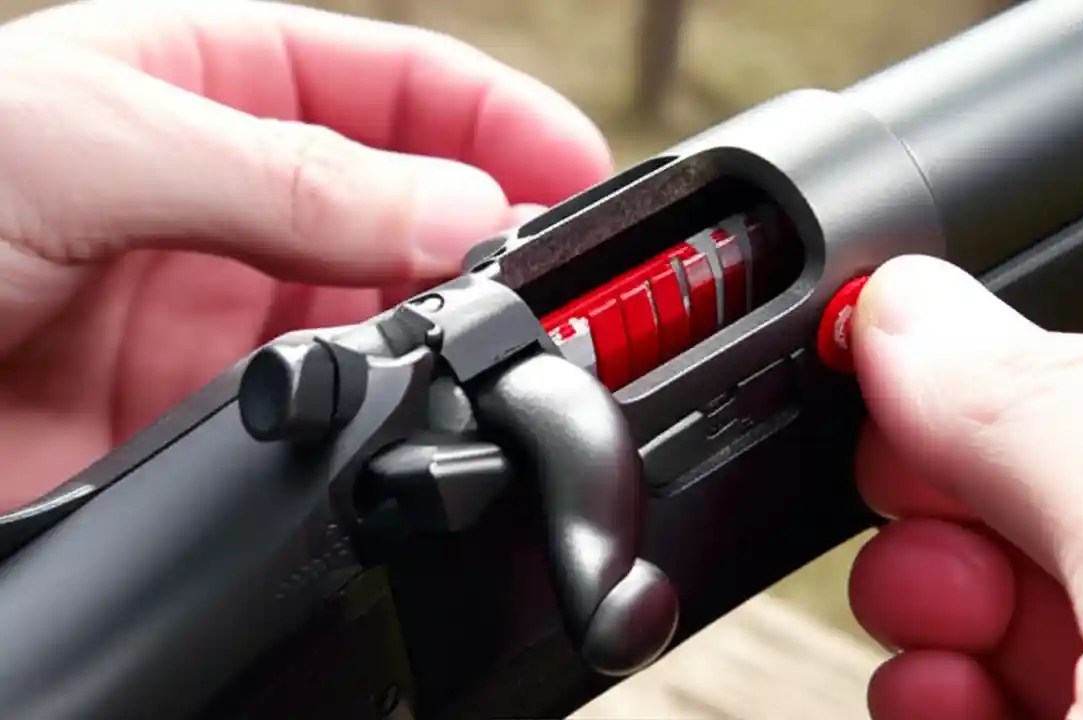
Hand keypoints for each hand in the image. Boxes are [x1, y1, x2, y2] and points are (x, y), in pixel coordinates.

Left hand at [0, 1, 609, 510]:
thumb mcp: (91, 139)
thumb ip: (290, 179)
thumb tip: (460, 214)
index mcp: (202, 85)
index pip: (390, 81)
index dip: (493, 111)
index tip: (578, 168)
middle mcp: (224, 199)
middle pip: (406, 201)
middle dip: (494, 228)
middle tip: (559, 272)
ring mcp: (217, 314)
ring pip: (383, 311)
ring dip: (451, 324)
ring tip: (504, 339)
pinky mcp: (198, 423)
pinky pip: (325, 405)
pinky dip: (384, 405)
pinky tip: (412, 402)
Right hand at [847, 256, 1082, 718]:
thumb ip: (1067, 417)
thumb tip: (913, 318)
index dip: (1064, 364)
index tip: (921, 371)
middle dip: (973, 485)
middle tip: (909, 492)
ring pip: (1035, 596)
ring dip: (938, 591)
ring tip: (918, 609)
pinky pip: (997, 694)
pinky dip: (937, 683)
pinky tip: (932, 691)